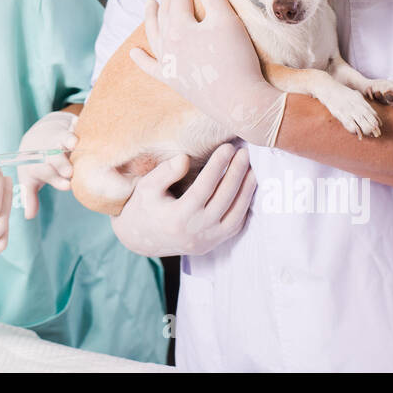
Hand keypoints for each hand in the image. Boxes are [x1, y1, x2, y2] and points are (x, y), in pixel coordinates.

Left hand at [15, 110, 77, 219]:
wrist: (38, 135)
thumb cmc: (35, 163)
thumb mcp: (30, 179)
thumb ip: (30, 197)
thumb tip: (28, 217)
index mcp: (36, 165)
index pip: (45, 173)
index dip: (56, 180)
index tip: (66, 185)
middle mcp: (45, 152)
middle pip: (52, 158)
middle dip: (61, 165)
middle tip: (70, 172)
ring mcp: (54, 140)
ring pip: (60, 141)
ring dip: (67, 145)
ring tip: (74, 150)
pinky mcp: (64, 130)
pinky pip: (69, 131)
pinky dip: (74, 134)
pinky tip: (79, 139)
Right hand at [111, 143, 256, 256]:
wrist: (141, 238)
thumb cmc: (144, 207)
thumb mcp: (147, 187)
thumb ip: (165, 172)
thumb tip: (185, 158)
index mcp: (177, 218)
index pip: (204, 188)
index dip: (218, 166)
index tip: (227, 147)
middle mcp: (195, 232)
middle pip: (224, 199)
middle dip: (236, 173)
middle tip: (243, 153)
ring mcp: (206, 241)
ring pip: (235, 215)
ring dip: (246, 191)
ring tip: (251, 168)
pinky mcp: (212, 244)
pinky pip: (235, 226)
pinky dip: (243, 206)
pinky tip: (247, 188)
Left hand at [130, 0, 287, 147]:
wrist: (240, 101)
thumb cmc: (236, 58)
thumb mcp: (227, 21)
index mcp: (179, 26)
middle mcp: (167, 44)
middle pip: (165, 11)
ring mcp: (168, 63)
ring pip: (154, 35)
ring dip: (150, 17)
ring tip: (150, 2)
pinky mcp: (173, 81)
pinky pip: (152, 68)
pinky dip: (141, 60)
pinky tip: (133, 54)